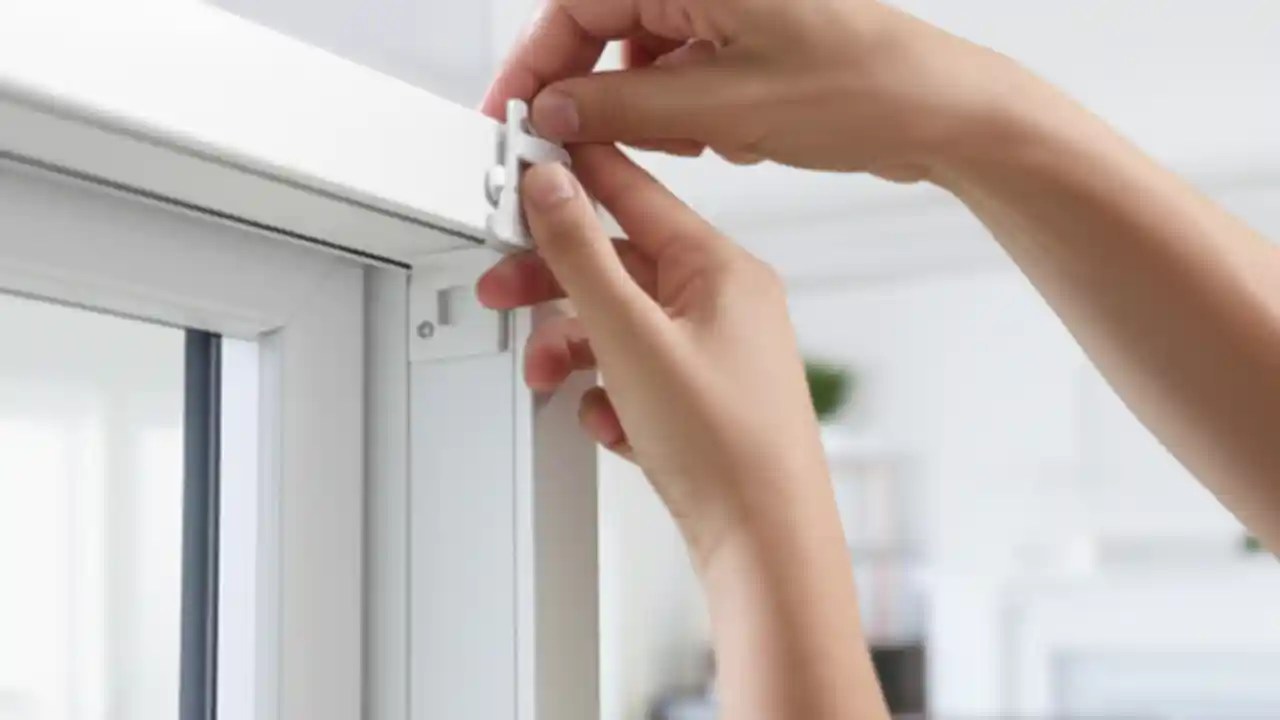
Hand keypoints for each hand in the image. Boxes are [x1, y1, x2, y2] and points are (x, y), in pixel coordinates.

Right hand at [476, 145, 834, 566]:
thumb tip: (552, 187)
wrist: (765, 543)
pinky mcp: (703, 401)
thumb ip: (583, 256)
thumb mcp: (632, 337)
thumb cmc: (728, 446)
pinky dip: (611, 394)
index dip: (576, 173)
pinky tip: (611, 424)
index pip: (636, 192)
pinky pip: (638, 375)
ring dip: (577, 349)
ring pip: (623, 327)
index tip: (528, 160)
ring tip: (551, 378)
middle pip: (619, 266)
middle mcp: (725, 304)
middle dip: (556, 285)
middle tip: (503, 289)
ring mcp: (716, 355)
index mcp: (722, 270)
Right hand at [482, 0, 1022, 179]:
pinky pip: (682, 77)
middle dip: (595, 93)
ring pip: (642, 60)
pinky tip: (721, 136)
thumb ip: (622, 105)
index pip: (577, 5)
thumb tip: (553, 110)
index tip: (513, 114)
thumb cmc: (860, 87)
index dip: (538, 63)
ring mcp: (728, 14)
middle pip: (606, 31)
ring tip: (691, 140)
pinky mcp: (746, 46)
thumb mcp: (720, 105)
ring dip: (646, 111)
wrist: (938, 112)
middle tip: (576, 148)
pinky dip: (684, 114)